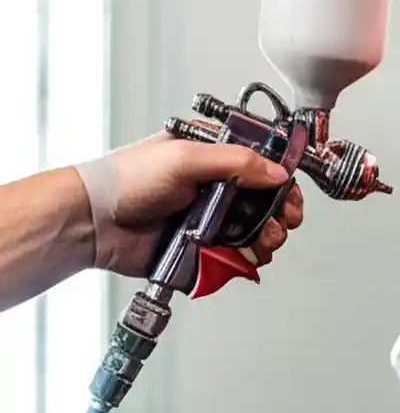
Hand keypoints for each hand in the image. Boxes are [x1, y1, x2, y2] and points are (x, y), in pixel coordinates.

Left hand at [82, 131, 304, 276]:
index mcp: (212, 154)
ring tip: (265, 242)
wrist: (94, 224)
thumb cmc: (126, 181)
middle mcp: (215, 184)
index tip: (291, 192)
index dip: (282, 176)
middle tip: (284, 221)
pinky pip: (237, 254)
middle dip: (282, 212)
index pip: (262, 160)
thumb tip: (278, 172)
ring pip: (256, 229)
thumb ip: (237, 162)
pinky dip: (248, 258)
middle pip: (266, 199)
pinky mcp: (203, 245)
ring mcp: (211, 216)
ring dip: (268, 237)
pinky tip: (248, 257)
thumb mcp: (185, 158)